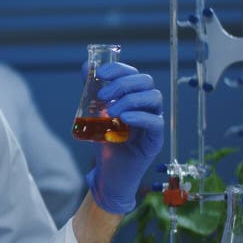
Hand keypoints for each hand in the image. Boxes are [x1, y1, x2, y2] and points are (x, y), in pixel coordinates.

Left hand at [85, 62, 163, 213]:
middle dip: (122, 83)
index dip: (119, 69)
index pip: (133, 74)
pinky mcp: (155, 140)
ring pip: (154, 98)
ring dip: (130, 99)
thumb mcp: (95, 115)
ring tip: (110, 112)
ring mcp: (153, 122)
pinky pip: (156, 122)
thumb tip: (86, 68)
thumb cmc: (105, 143)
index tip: (100, 74)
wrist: (108, 174)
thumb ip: (92, 93)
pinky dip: (140, 116)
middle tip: (102, 97)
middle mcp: (147, 107)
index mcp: (134, 97)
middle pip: (145, 82)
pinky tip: (124, 119)